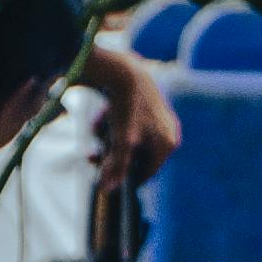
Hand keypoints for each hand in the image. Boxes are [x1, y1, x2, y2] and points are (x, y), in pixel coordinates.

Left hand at [88, 38, 182, 190]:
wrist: (125, 71)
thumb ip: (116, 167)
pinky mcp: (148, 105)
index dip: (124, 176)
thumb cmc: (126, 108)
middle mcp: (169, 132)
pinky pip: (129, 124)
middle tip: (92, 155)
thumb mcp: (120, 141)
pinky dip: (115, 124)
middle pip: (135, 155)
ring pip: (130, 139)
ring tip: (95, 130)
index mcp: (168, 144)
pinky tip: (100, 118)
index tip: (106, 176)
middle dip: (112, 155)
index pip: (147, 172)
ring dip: (109, 139)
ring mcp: (161, 118)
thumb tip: (106, 190)